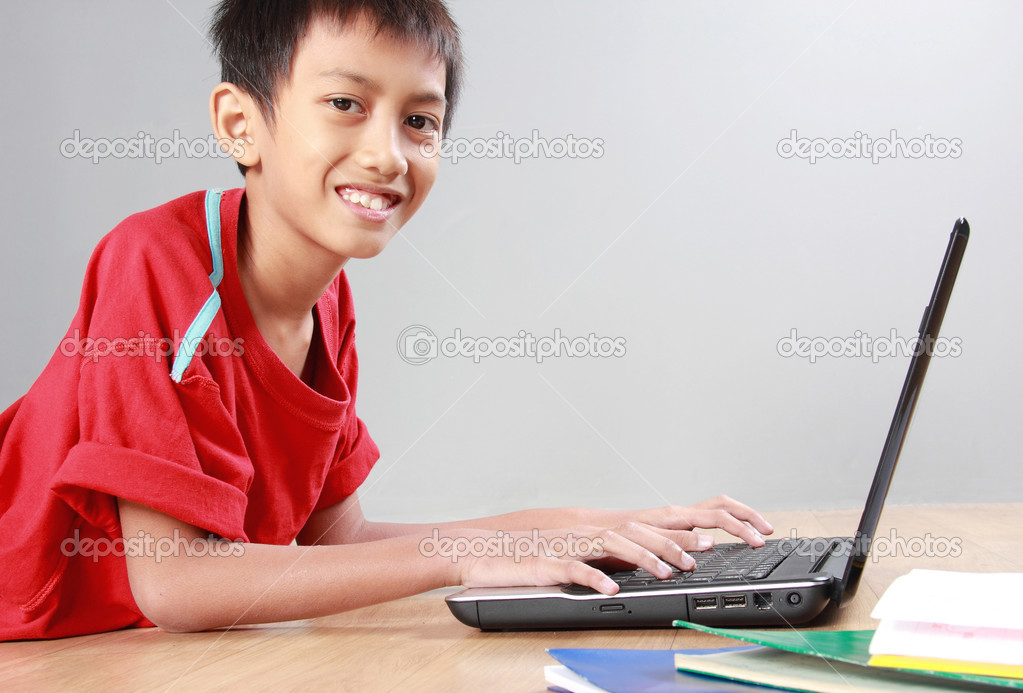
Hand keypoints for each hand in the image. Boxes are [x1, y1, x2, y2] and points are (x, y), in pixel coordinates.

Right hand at [455, 495, 772, 595]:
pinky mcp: (552, 561)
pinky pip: (575, 568)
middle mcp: (598, 528)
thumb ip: (627, 548)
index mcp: (613, 526)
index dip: (697, 521)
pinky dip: (593, 577)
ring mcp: (575, 543)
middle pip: (645, 526)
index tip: (729, 530)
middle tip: (708, 550)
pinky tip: (610, 587)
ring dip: (644, 554)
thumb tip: (671, 554)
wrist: (493, 548)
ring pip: (616, 542)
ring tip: (668, 570)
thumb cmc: (547, 550)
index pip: (666, 517)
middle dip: (679, 538)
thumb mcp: (594, 548)